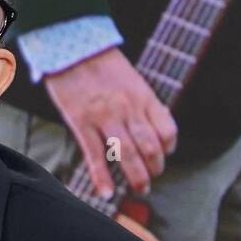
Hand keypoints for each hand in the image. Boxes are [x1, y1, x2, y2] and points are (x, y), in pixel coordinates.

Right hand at [45, 48, 177, 198]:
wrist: (71, 48)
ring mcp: (105, 118)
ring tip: (139, 189)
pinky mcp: (82, 124)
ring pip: (127, 155)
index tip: (163, 156)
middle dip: (154, 170)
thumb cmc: (101, 63)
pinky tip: (107, 193)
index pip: (167, 130)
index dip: (168, 149)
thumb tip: (149, 128)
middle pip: (150, 148)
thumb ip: (141, 103)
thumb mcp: (131, 79)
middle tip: (149, 181)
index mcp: (143, 96)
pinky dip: (102, 178)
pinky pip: (96, 157)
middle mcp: (128, 109)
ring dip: (136, 178)